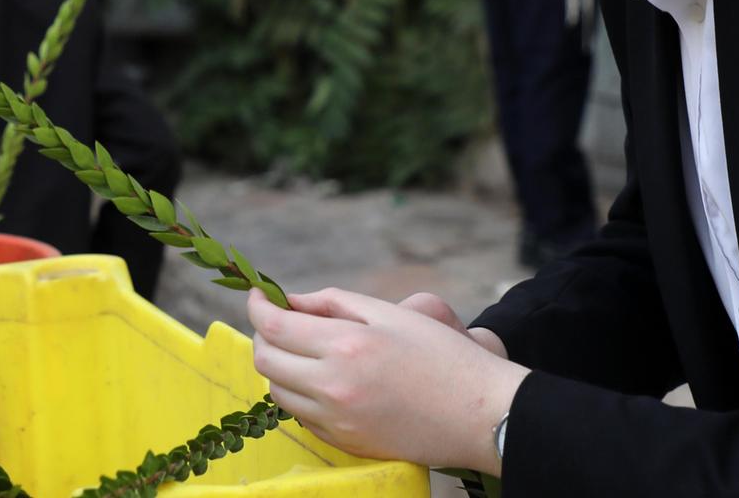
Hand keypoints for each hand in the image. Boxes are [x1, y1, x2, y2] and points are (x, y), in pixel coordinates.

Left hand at [249, 286, 526, 474]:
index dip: (258, 306)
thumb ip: (334, 302)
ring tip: (303, 350)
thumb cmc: (442, 355)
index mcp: (346, 346)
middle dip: (263, 335)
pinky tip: (324, 379)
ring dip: (279, 367)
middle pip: (266, 361)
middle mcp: (333, 388)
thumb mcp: (390, 314)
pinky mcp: (345, 443)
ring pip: (278, 392)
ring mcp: (337, 421)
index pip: (274, 326)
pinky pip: (302, 416)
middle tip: (279, 321)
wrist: (480, 414)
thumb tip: (291, 301)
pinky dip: (300, 394)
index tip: (259, 295)